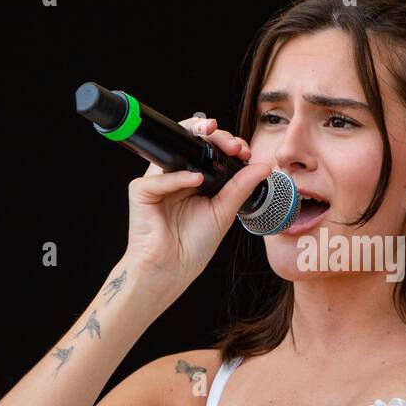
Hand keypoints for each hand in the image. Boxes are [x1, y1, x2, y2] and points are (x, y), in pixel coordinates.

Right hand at [123, 116, 271, 291]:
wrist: (173, 268)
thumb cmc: (194, 244)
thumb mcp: (224, 211)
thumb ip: (241, 187)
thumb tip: (263, 166)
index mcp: (195, 178)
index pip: (209, 150)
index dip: (227, 144)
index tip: (245, 151)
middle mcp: (176, 175)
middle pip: (192, 142)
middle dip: (217, 137)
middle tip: (236, 146)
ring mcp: (157, 181)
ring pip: (174, 150)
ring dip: (199, 144)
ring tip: (224, 148)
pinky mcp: (141, 191)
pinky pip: (159, 178)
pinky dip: (178, 178)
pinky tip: (196, 180)